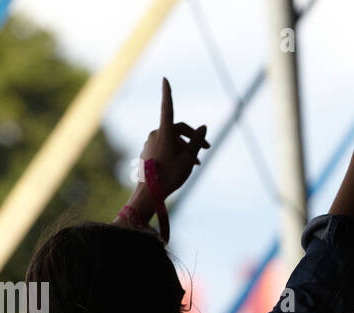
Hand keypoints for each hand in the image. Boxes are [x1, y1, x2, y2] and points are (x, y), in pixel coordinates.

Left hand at [136, 78, 208, 200]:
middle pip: (177, 129)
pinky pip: (164, 146)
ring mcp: (150, 142)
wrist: (149, 193)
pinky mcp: (148, 151)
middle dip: (192, 138)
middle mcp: (155, 134)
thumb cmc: (170, 176)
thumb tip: (204, 127)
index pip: (168, 107)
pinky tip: (182, 165)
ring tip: (195, 164)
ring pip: (171, 139)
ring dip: (184, 148)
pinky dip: (175, 151)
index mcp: (164, 133)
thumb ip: (196, 141)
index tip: (165, 78)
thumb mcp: (188, 159)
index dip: (168, 93)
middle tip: (205, 151)